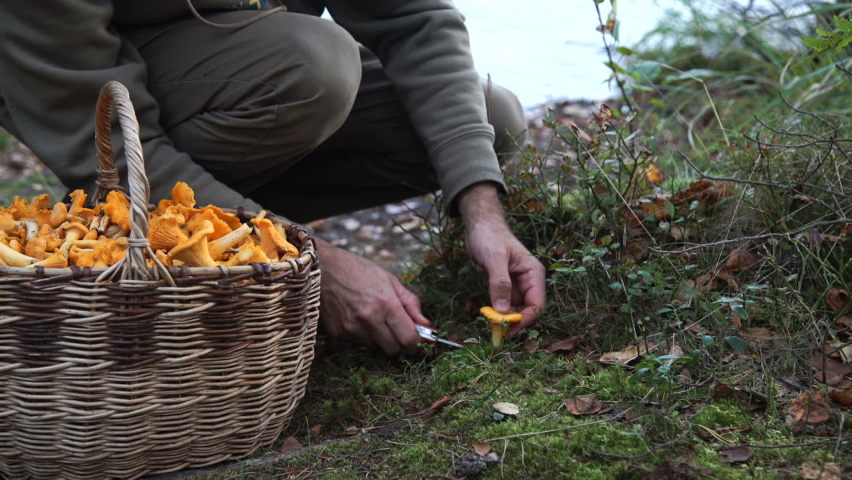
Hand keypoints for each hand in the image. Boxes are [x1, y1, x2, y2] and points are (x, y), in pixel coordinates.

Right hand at [315, 238, 430, 354]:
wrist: (323, 267)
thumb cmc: (358, 270)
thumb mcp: (390, 280)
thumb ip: (411, 303)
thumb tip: (426, 325)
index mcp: (386, 303)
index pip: (408, 338)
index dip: (416, 344)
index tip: (417, 342)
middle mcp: (369, 318)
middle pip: (393, 349)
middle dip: (398, 342)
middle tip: (395, 329)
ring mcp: (351, 327)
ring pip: (375, 347)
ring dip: (378, 338)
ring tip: (371, 316)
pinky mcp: (338, 332)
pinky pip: (357, 342)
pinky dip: (361, 334)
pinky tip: (356, 316)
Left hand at [458, 183, 545, 334]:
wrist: (479, 225)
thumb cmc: (489, 236)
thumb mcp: (494, 258)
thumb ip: (499, 282)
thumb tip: (503, 309)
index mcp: (533, 272)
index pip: (537, 303)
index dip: (525, 318)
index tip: (509, 329)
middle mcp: (529, 280)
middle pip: (528, 309)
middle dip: (515, 321)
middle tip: (498, 332)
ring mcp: (517, 283)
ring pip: (517, 308)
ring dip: (507, 319)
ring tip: (492, 326)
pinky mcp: (506, 285)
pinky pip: (506, 303)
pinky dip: (500, 312)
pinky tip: (490, 316)